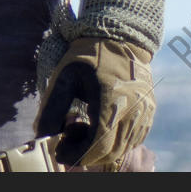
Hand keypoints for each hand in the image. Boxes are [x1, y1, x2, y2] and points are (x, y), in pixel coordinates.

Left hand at [36, 36, 154, 168]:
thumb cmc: (88, 55)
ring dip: (99, 147)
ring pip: (122, 148)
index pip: (97, 145)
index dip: (77, 153)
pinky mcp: (148, 113)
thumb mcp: (65, 77)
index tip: (59, 152)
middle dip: (85, 153)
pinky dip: (114, 141)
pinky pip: (132, 139)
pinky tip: (98, 125)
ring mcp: (144, 113)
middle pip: (110, 151)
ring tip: (81, 126)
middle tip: (66, 139)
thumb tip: (42, 135)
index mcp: (112, 102)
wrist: (119, 38)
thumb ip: (52, 108)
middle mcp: (133, 111)